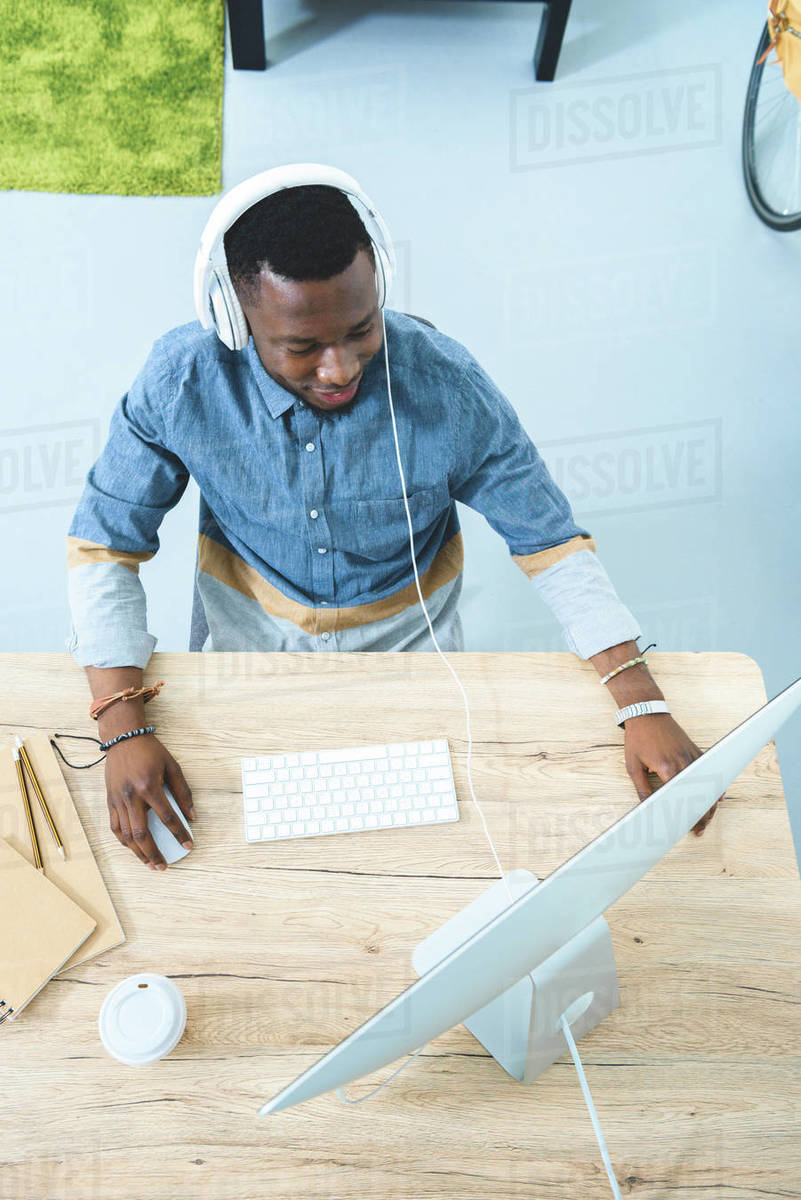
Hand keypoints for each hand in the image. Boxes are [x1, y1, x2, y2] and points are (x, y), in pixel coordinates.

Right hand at [104, 733, 194, 869]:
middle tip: (163, 866)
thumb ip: (183, 792)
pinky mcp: (110, 801)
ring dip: (137, 853)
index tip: (188, 845)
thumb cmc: (150, 751)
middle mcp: (131, 797)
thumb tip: (192, 815)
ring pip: (125, 835)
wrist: (123, 739)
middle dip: (153, 854)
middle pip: (141, 834)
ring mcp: (118, 800)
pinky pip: (115, 827)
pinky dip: (123, 841)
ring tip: (149, 863)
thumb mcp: (173, 766)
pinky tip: (132, 848)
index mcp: (149, 787)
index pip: (167, 818)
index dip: (179, 834)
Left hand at [623, 714, 722, 835]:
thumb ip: (641, 789)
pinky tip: (718, 798)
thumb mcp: (633, 765)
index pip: (682, 799)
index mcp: (667, 768)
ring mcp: (692, 756)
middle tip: (699, 829)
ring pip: (708, 785)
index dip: (686, 816)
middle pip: (699, 795)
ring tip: (707, 818)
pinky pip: (709, 771)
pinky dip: (715, 786)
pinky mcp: (696, 750)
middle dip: (702, 815)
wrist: (647, 713)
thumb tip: (647, 808)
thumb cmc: (638, 738)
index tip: (688, 827)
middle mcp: (684, 763)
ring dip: (709, 803)